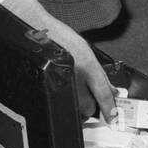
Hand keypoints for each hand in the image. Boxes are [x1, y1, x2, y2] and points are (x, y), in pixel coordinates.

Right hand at [0, 0, 115, 121]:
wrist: (34, 29)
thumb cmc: (59, 37)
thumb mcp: (85, 50)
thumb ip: (98, 73)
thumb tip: (111, 90)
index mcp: (87, 65)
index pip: (103, 93)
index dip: (109, 108)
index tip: (113, 117)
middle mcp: (73, 75)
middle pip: (88, 107)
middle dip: (93, 108)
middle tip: (94, 102)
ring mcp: (58, 82)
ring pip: (73, 108)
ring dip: (79, 106)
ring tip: (78, 95)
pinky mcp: (45, 85)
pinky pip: (60, 102)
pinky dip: (65, 102)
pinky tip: (66, 93)